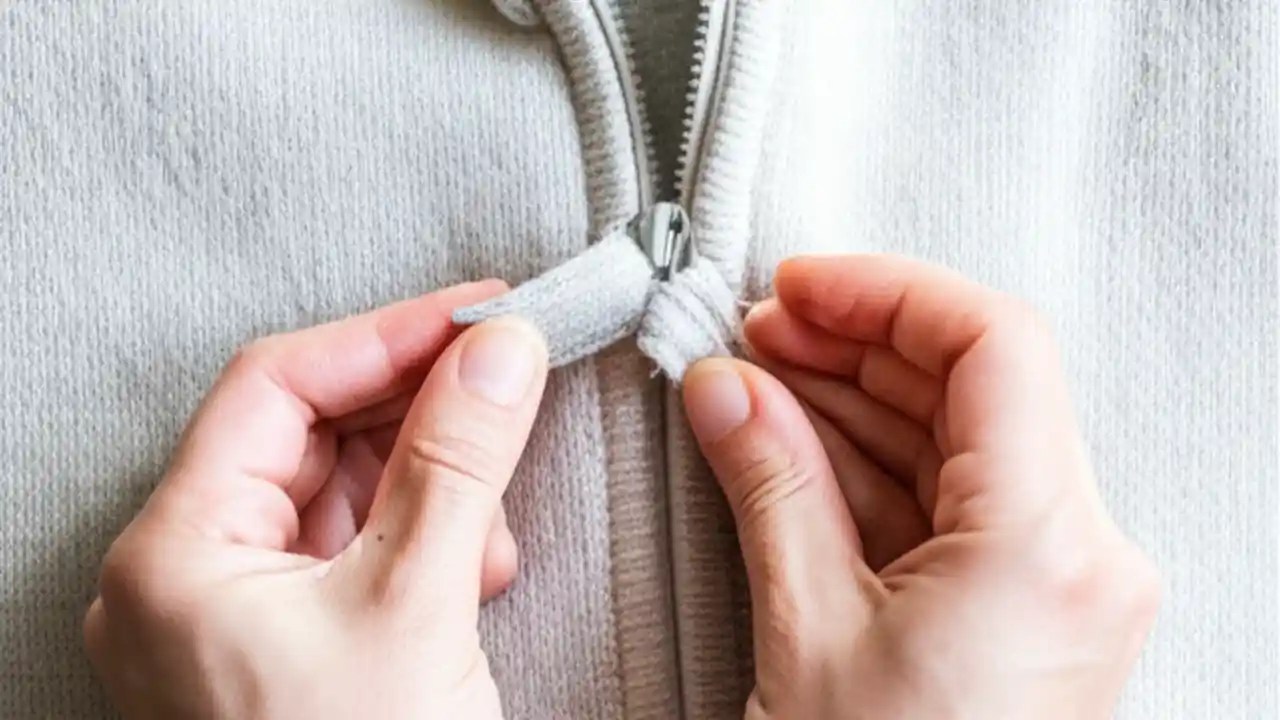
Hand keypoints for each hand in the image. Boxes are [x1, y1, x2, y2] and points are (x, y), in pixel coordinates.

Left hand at [83, 282, 549, 719]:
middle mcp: (189, 578)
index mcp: (176, 557)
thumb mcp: (418, 610)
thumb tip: (499, 352)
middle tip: (507, 389)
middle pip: (309, 433)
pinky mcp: (287, 644)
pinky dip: (422, 541)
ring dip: (432, 487)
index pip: (278, 387)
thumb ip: (457, 464)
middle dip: (420, 419)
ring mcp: (235, 614)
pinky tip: (471, 566)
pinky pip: (353, 550)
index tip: (483, 312)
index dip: (390, 334)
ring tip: (488, 529)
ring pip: (340, 491)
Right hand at [682, 255, 1159, 718]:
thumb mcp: (804, 633)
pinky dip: (872, 463)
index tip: (801, 284)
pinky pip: (951, 501)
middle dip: (857, 345)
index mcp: (1049, 548)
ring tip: (757, 378)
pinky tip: (794, 440)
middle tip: (759, 332)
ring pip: (960, 440)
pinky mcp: (1020, 605)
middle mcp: (1078, 554)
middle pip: (976, 386)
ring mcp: (1056, 581)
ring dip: (856, 400)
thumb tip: (726, 386)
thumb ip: (769, 483)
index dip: (887, 294)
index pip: (992, 348)